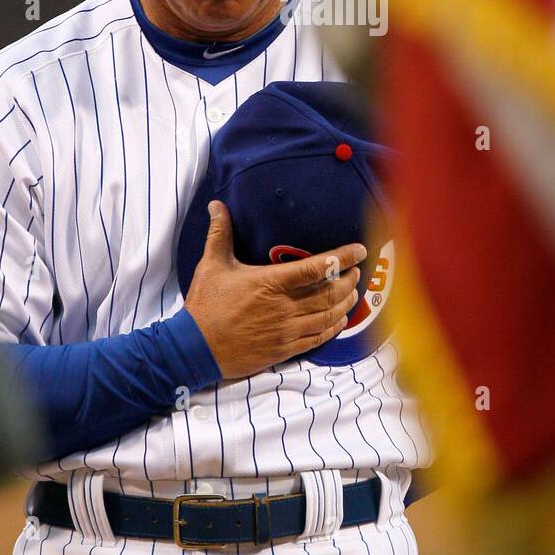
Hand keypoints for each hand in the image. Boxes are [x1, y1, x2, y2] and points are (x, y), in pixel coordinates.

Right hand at [184, 200, 365, 378]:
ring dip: (346, 302)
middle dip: (349, 279)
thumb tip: (216, 205)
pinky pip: (318, 338)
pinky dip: (334, 327)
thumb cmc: (206, 305)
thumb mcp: (211, 265)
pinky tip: (340, 319)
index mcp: (270, 282)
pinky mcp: (284, 349)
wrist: (195, 349)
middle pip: (330, 292)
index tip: (359, 249)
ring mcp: (286, 330)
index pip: (318, 267)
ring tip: (353, 291)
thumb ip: (220, 233)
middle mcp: (284, 307)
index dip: (343, 257)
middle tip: (357, 269)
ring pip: (328, 315)